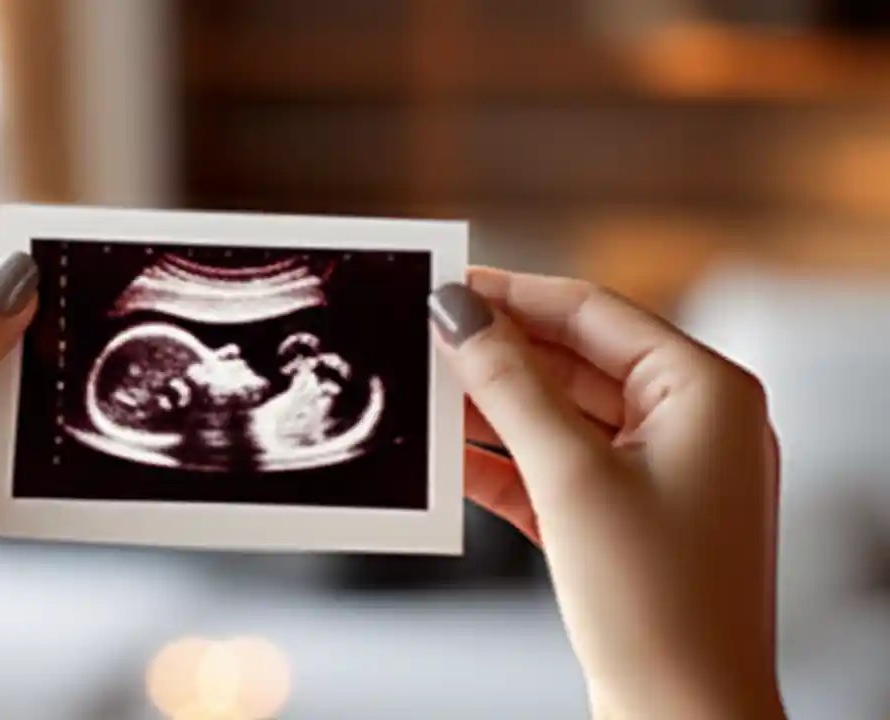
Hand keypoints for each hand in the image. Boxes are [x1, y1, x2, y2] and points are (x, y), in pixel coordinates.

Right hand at [430, 269, 783, 719]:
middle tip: (425, 338)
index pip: (594, 312)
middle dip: (498, 354)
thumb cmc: (658, 604)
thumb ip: (509, 386)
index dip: (515, 293)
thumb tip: (459, 315)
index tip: (449, 283)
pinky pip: (555, 468)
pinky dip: (504, 462)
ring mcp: (658, 474)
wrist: (683, 719)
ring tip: (425, 394)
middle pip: (573, 361)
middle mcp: (690, 423)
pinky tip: (450, 458)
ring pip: (559, 416)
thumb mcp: (570, 476)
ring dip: (493, 409)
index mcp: (705, 391)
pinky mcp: (624, 520)